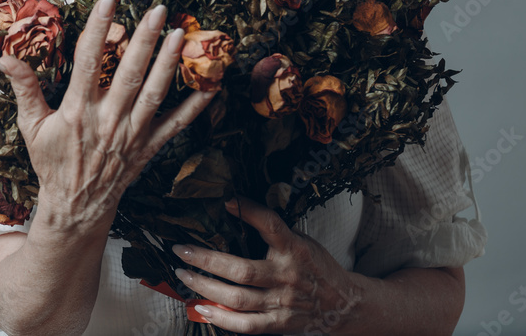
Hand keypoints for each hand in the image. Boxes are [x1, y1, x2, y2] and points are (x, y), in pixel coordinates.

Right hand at [0, 0, 216, 231]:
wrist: (75, 207)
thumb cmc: (53, 163)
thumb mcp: (31, 126)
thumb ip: (24, 88)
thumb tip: (5, 56)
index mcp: (78, 110)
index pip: (87, 61)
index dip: (98, 29)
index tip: (109, 1)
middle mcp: (108, 119)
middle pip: (130, 73)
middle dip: (145, 39)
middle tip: (157, 10)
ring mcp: (132, 133)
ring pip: (155, 93)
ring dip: (169, 63)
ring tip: (181, 34)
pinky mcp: (148, 146)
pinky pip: (176, 124)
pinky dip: (195, 106)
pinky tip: (211, 85)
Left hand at [172, 197, 362, 334]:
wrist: (343, 305)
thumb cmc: (317, 268)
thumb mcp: (303, 241)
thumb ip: (275, 232)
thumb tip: (237, 209)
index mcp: (294, 249)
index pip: (270, 225)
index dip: (249, 211)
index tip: (226, 201)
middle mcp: (286, 276)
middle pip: (241, 270)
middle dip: (206, 260)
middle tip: (182, 250)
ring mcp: (281, 303)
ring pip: (236, 298)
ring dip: (205, 287)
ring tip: (184, 275)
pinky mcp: (277, 324)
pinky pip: (245, 325)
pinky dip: (221, 319)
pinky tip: (202, 308)